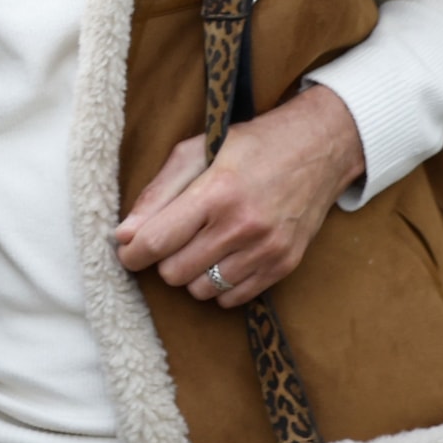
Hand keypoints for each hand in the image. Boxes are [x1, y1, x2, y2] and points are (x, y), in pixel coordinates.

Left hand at [113, 86, 364, 306]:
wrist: (319, 148)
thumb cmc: (249, 145)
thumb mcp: (195, 152)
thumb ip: (156, 195)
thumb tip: (124, 235)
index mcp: (216, 193)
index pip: (157, 242)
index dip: (131, 253)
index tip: (126, 251)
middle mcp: (243, 226)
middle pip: (175, 272)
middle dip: (163, 259)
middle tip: (171, 239)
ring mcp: (267, 249)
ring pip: (201, 290)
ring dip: (191, 274)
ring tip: (199, 245)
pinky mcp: (285, 264)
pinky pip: (232, 298)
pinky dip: (218, 284)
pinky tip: (221, 258)